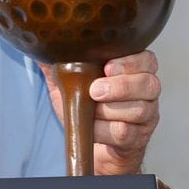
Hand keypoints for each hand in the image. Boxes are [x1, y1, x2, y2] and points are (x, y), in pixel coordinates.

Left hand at [44, 50, 160, 175]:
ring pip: (139, 110)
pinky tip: (93, 129)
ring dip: (109, 111)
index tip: (107, 67)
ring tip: (91, 111)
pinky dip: (104, 131)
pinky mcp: (138, 138)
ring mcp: (146, 115)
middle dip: (120, 87)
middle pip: (148, 84)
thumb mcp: (69, 82)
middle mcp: (147, 90)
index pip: (147, 59)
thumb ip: (59, 61)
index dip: (130, 62)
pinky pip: (127, 133)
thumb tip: (40, 44)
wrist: (91, 144)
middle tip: (94, 90)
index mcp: (136, 69)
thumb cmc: (86, 108)